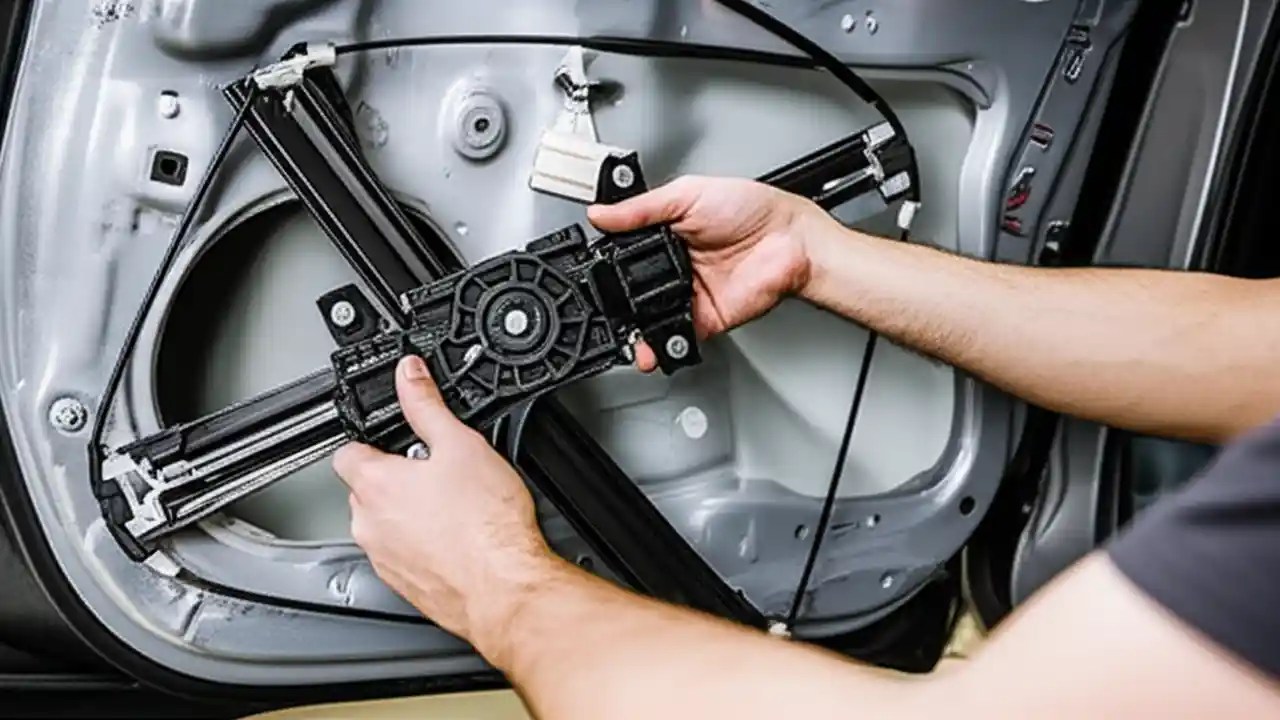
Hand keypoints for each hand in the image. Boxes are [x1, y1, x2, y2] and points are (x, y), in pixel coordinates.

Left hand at [333, 356, 555, 654]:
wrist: (506, 588)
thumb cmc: (486, 525)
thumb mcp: (462, 444)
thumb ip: (427, 405)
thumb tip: (410, 375)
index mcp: (375, 484)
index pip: (348, 452)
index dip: (374, 442)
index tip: (402, 442)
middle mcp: (369, 525)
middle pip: (367, 489)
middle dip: (398, 480)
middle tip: (440, 475)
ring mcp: (384, 559)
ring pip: (385, 525)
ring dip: (409, 516)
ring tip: (455, 510)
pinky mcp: (405, 587)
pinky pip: (404, 557)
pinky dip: (423, 547)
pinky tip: (459, 541)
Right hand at [588, 176, 832, 369]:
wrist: (790, 240)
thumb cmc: (753, 209)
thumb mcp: (687, 194)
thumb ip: (641, 208)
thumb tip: (601, 214)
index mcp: (667, 234)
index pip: (626, 252)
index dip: (609, 262)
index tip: (591, 270)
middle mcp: (675, 266)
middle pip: (634, 290)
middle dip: (616, 302)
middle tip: (601, 304)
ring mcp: (689, 294)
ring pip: (650, 317)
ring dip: (633, 328)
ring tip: (619, 329)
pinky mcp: (704, 318)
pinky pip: (676, 335)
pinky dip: (661, 342)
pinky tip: (649, 340)